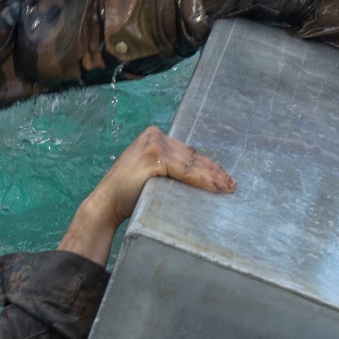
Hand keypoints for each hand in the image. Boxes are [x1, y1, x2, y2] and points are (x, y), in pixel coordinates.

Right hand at [58, 127, 234, 264]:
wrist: (107, 202)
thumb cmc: (129, 192)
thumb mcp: (151, 171)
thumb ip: (168, 166)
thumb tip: (195, 174)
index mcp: (154, 136)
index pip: (187, 151)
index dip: (207, 164)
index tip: (223, 175)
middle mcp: (154, 136)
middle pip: (192, 156)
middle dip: (213, 171)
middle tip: (231, 183)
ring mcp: (154, 146)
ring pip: (191, 163)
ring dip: (212, 177)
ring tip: (227, 187)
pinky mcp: (155, 158)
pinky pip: (185, 171)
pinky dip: (202, 180)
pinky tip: (215, 188)